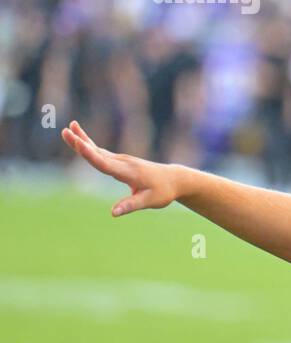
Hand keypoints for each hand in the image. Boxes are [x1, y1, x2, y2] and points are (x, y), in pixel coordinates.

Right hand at [61, 120, 181, 216]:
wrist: (174, 179)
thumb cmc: (163, 192)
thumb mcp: (150, 201)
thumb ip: (131, 205)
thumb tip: (113, 213)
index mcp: (128, 172)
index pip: (105, 163)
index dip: (90, 154)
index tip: (78, 143)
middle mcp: (123, 162)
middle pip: (98, 152)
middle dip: (81, 142)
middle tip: (64, 131)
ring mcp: (122, 160)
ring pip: (98, 149)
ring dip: (82, 139)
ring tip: (67, 128)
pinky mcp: (120, 161)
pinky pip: (101, 152)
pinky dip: (89, 145)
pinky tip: (79, 138)